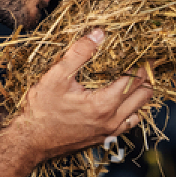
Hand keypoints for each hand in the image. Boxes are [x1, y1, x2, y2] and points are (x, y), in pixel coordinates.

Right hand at [7, 29, 152, 162]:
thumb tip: (99, 34)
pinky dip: (130, 111)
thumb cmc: (41, 110)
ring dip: (139, 96)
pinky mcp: (104, 139)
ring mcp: (109, 132)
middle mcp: (112, 120)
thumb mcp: (57, 76)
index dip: (142, 64)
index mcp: (104, 104)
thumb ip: (80, 53)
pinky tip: (119, 101)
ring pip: (139, 111)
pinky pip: (127, 124)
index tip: (143, 53)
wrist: (30, 142)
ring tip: (130, 80)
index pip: (136, 80)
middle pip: (144, 96)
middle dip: (145, 78)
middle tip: (140, 63)